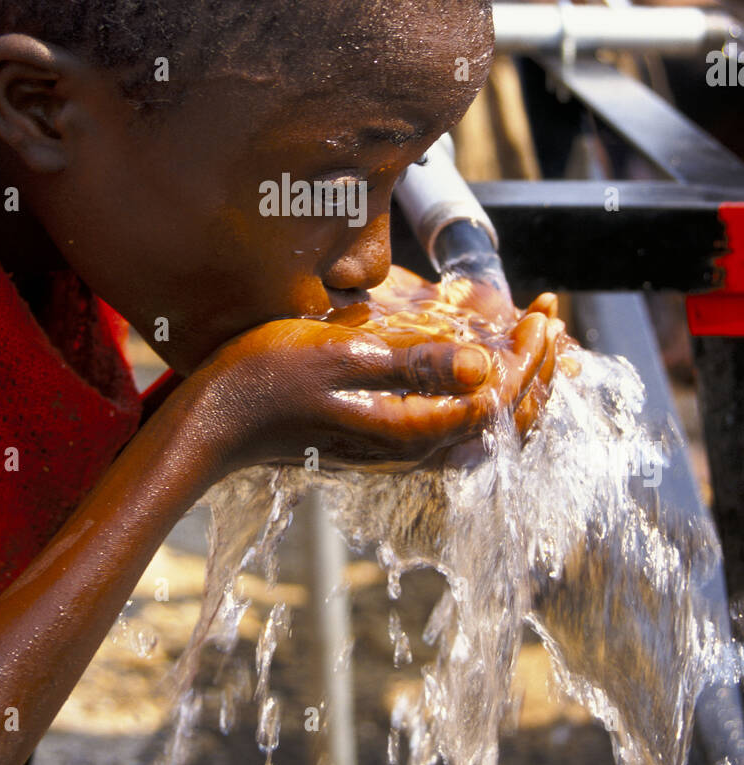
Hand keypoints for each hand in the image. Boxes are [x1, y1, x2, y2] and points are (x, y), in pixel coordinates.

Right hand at [192, 268, 564, 475]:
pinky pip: (451, 422)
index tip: (544, 314)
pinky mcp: (380, 440)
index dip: (532, 360)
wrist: (212, 422)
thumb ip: (413, 364)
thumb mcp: (339, 355)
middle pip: (500, 423)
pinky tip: (478, 363)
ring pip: (479, 425)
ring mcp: (395, 449)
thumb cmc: (266, 379)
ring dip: (513, 380)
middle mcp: (411, 450)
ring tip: (529, 338)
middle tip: (551, 319)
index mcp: (408, 431)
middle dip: (537, 371)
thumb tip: (482, 369)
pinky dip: (479, 390)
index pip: (499, 402)